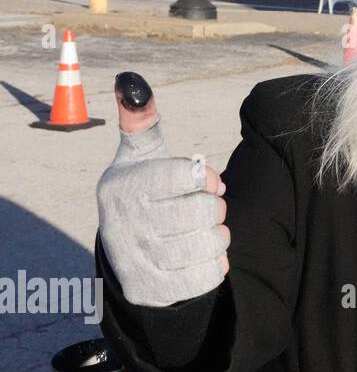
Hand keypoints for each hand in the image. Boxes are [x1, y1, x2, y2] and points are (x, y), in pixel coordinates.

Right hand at [95, 71, 229, 307]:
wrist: (125, 253)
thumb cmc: (144, 191)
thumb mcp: (139, 155)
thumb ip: (141, 119)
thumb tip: (131, 81)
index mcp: (123, 186)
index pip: (187, 174)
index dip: (207, 178)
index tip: (205, 181)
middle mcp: (125, 224)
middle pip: (204, 212)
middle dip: (216, 208)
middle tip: (208, 208)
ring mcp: (138, 260)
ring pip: (209, 244)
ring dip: (217, 237)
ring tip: (205, 232)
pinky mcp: (154, 290)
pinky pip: (207, 277)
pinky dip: (215, 265)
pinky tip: (203, 256)